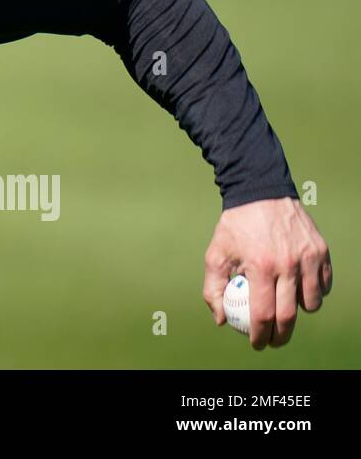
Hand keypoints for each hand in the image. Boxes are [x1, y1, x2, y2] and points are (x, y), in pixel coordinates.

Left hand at [203, 196, 330, 348]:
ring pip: (311, 303)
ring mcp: (307, 258)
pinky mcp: (321, 252)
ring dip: (299, 312)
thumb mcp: (215, 254)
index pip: (263, 314)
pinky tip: (298, 290)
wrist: (260, 193)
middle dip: (281, 335)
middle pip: (289, 315)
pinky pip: (323, 285)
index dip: (260, 335)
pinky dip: (314, 293)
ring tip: (284, 308)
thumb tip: (221, 319)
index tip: (257, 343)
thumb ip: (213, 289)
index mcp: (260, 266)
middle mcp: (287, 264)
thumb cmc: (235, 227)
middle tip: (273, 340)